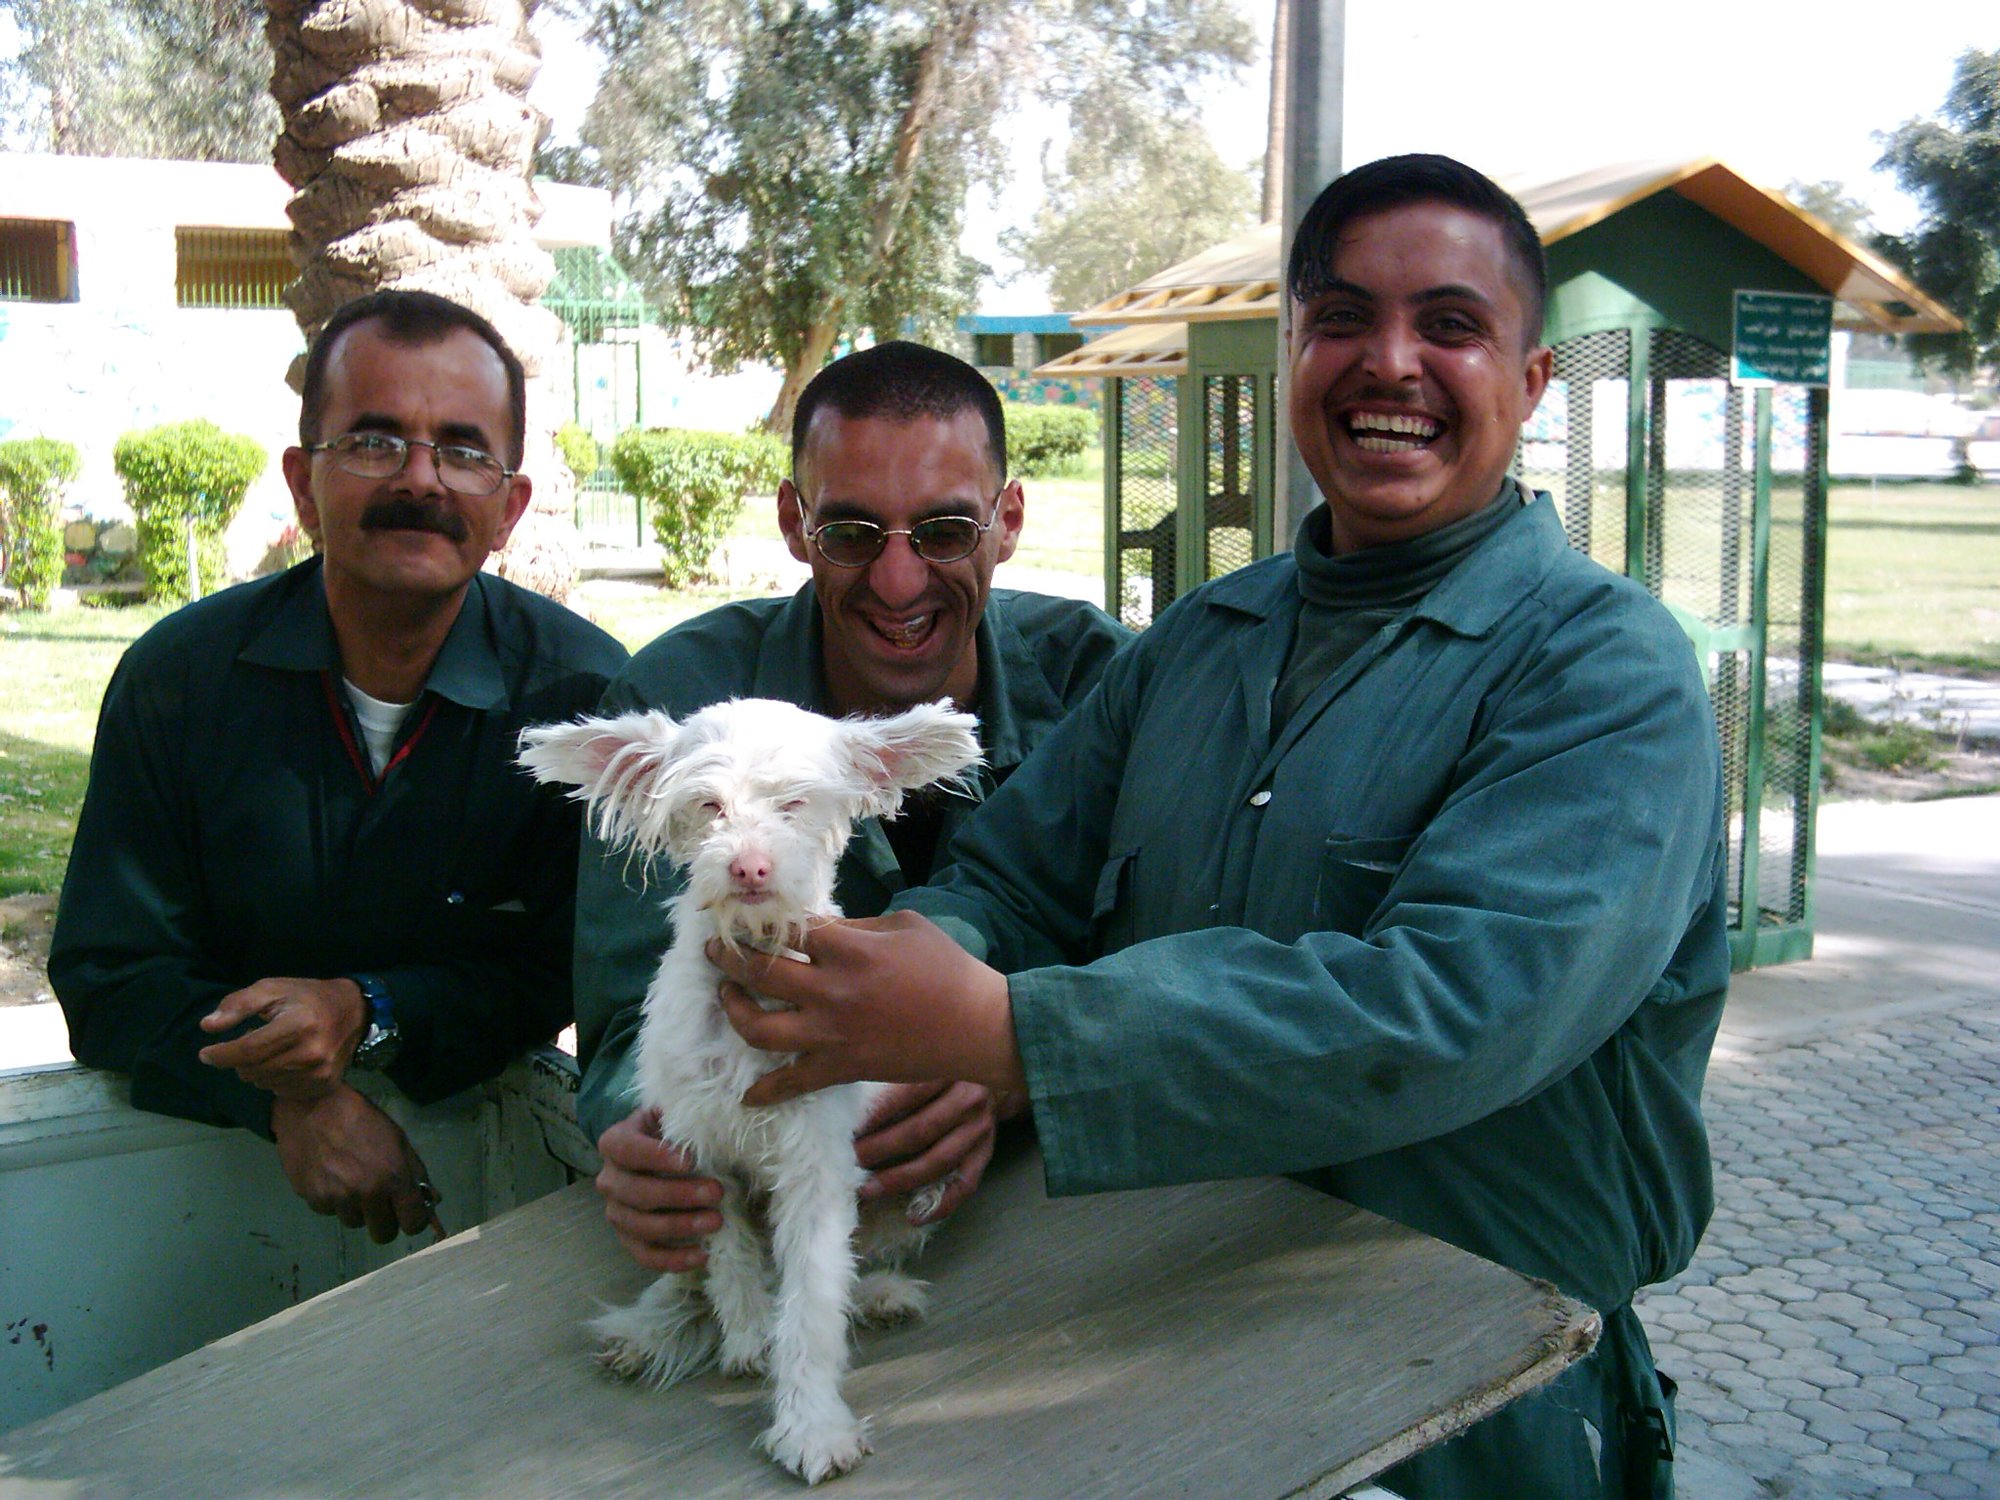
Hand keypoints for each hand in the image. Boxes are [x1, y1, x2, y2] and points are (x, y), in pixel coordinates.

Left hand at [197, 976, 366, 1097]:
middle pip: (251, 1070)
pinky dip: (273, 1078)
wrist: (354, 1012)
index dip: (220, 1055)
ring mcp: (318, 1074)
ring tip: (271, 1048)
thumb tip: (207, 1026)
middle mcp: (310, 1054)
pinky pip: (279, 1091)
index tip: (205, 1054)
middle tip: (250, 1041)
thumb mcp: (272, 988)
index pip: (247, 1050)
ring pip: (262, 1082)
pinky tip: (285, 1060)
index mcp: (298, 1026)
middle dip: (239, 1059)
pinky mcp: (323, 1086)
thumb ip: (238, 1005)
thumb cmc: (307, 997)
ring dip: (256, 1069)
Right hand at [271, 1087, 441, 1243]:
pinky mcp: (312, 1198)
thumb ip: (415, 1173)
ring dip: (356, 1208)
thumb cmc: (362, 1119)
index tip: (407, 1213)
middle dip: (384, 1220)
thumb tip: (431, 1200)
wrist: (313, 1105)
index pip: (413, 1223)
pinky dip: (331, 1199)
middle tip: (378, 1200)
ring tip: (349, 1179)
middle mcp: (367, 1193)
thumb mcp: (398, 1140)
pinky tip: (329, 1174)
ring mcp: (337, 1198)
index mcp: (394, 1177)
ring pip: (354, 1222)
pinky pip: (329, 1211)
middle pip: (383, 1234)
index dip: (412, 1220)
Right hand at [595, 1107, 724, 1272]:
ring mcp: (616, 1212)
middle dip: (678, 1195)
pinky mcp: (629, 1239)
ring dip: (680, 1227)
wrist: (663, 1154)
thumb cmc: (671, 1132)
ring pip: (641, 1227)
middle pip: (636, 1193)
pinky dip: (672, 1259)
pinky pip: (645, 1255)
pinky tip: (702, 1255)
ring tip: (715, 1221)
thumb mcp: (673, 1114)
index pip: (627, 1149)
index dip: (655, 1156)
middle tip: (716, 1192)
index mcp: (615, 1142)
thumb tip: (707, 1116)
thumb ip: (682, 1114)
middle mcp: (609, 1179)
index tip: (689, 1160)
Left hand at [708, 909, 1025, 1108]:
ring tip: (728, 997)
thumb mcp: (904, 926)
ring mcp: (833, 1033)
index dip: (758, 920)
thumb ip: (854, 926)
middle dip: (728, 957)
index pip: (787, 929)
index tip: (743, 917)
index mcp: (850, 948)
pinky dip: (766, 1093)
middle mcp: (833, 990)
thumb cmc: (947, 967)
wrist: (977, 1026)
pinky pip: (792, 1084)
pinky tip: (748, 1095)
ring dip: (734, 1011)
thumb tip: (816, 930)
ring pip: (760, 1028)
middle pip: (760, 972)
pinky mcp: (842, 1067)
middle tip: (715, 950)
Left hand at [855, 1080, 996, 1223]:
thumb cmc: (942, 1070)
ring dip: (899, 1179)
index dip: (876, 1114)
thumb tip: (847, 1100)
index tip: (847, 1129)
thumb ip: (895, 1073)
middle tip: (849, 1161)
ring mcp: (980, 1129)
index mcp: (950, 1070)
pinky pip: (963, 1186)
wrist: (990, 1078)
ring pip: (938, 1161)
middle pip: (920, 1130)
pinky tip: (913, 1216)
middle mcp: (970, 1098)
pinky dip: (939, 1205)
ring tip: (868, 1190)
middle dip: (879, 1150)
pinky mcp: (986, 1154)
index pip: (908, 1093)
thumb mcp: (924, 1060)